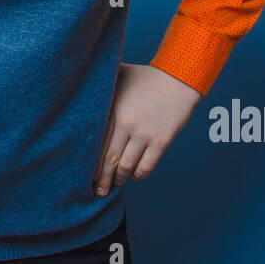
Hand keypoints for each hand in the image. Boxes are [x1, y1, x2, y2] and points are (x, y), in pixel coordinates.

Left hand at [92, 62, 201, 195]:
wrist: (179, 78)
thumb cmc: (148, 76)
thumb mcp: (121, 74)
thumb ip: (104, 79)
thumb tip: (85, 75)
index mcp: (113, 109)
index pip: (97, 142)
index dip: (91, 161)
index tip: (85, 173)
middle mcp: (126, 123)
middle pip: (109, 158)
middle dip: (102, 177)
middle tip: (97, 190)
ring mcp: (144, 133)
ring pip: (126, 165)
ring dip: (120, 178)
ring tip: (116, 184)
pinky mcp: (161, 141)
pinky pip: (146, 165)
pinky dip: (138, 174)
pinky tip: (134, 176)